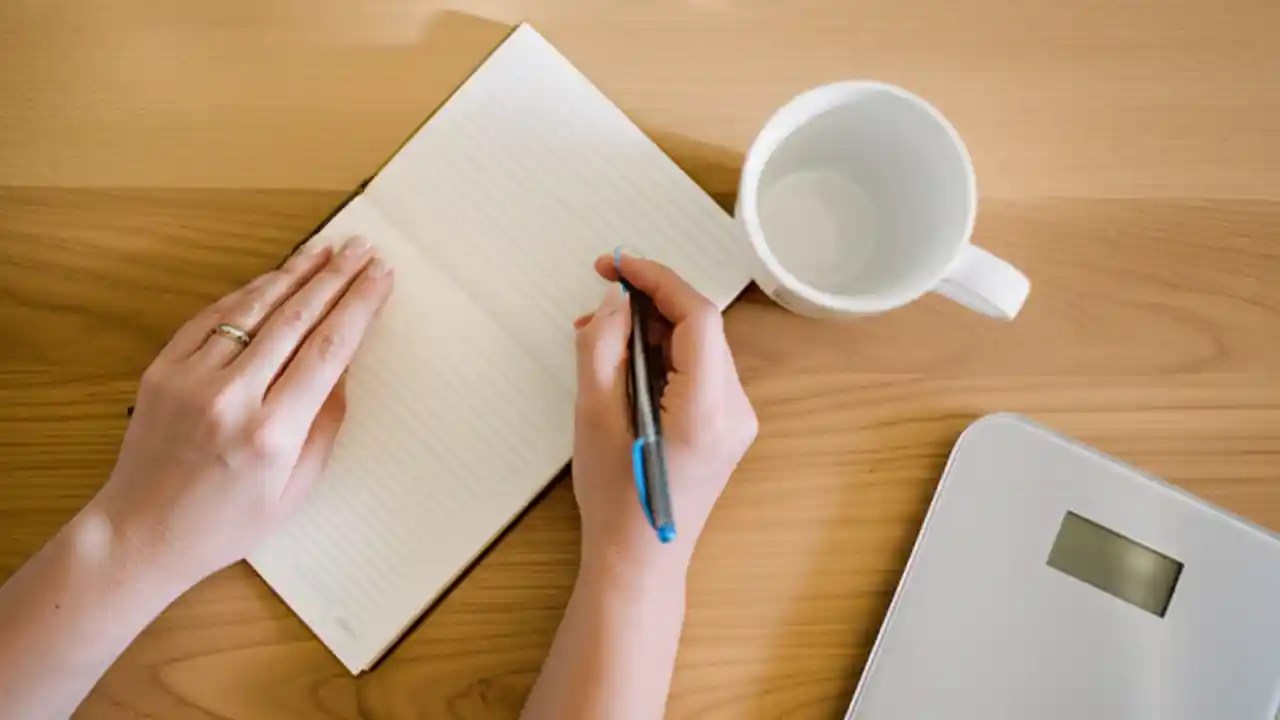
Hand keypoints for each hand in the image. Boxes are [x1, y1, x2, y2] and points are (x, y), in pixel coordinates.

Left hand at [91, 236, 392, 589]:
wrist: (141, 533)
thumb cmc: (225, 523)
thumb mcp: (296, 489)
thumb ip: (325, 424)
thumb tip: (344, 367)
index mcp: (272, 433)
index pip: (329, 349)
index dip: (359, 305)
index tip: (380, 278)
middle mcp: (231, 398)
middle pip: (297, 318)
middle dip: (336, 278)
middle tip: (362, 249)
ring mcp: (191, 379)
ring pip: (253, 308)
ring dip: (294, 274)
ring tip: (325, 250)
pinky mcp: (162, 370)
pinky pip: (212, 317)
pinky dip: (247, 293)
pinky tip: (274, 278)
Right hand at [571, 254, 756, 580]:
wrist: (640, 562)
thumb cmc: (613, 499)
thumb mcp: (592, 416)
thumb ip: (603, 347)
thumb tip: (617, 300)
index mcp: (706, 410)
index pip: (698, 318)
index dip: (658, 279)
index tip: (616, 265)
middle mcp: (736, 411)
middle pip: (700, 329)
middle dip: (649, 302)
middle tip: (598, 295)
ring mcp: (737, 420)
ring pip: (698, 347)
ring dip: (651, 329)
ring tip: (598, 335)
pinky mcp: (726, 426)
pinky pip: (697, 371)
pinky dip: (662, 356)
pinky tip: (624, 362)